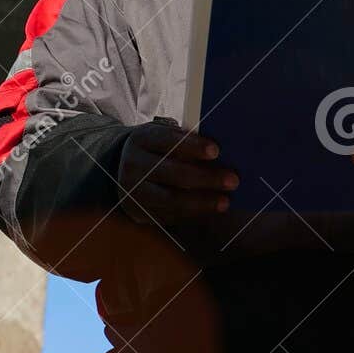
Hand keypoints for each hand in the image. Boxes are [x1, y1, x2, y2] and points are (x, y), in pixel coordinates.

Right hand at [116, 121, 237, 225]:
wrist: (120, 169)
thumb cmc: (156, 149)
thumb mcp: (163, 137)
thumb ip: (186, 140)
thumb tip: (221, 151)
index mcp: (142, 140)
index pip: (167, 140)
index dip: (192, 146)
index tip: (216, 151)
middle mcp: (134, 165)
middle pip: (172, 173)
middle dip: (205, 178)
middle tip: (233, 181)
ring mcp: (134, 192)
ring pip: (170, 199)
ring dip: (201, 202)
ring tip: (225, 202)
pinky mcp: (139, 212)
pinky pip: (168, 216)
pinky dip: (192, 214)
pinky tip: (210, 210)